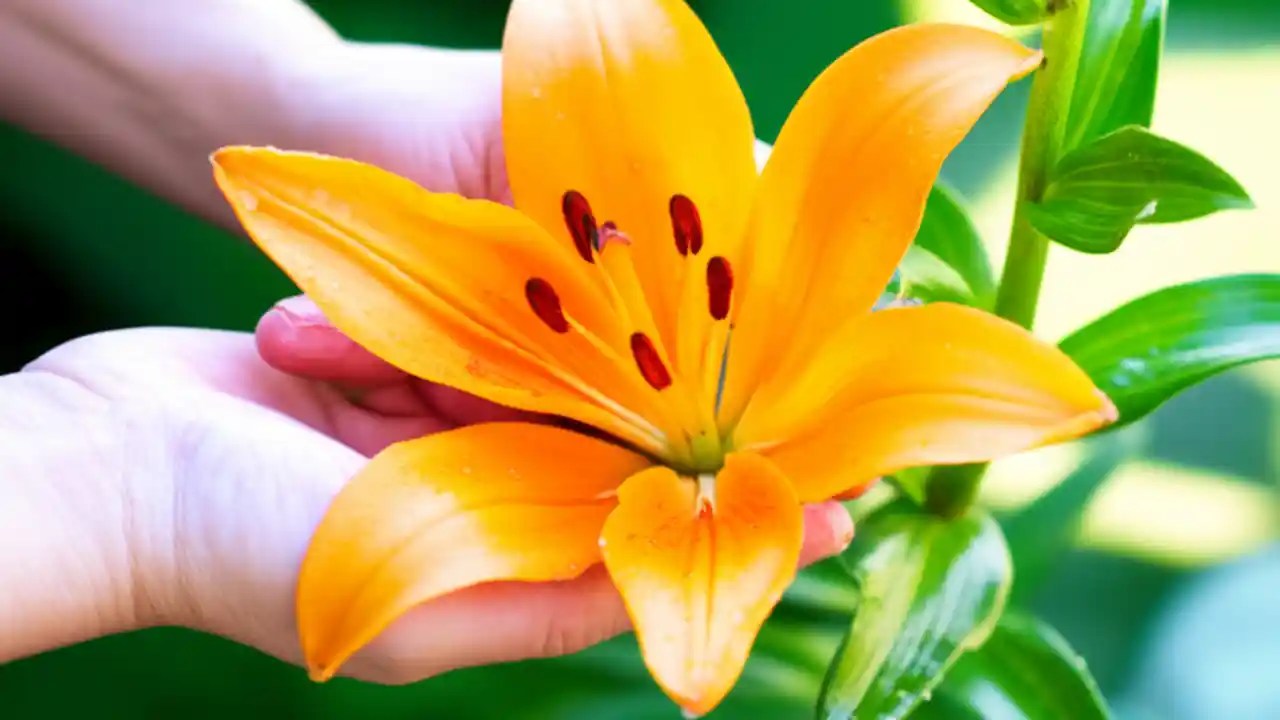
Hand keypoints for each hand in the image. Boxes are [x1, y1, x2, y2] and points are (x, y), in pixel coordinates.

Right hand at [11, 323, 852, 681]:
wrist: (114, 466)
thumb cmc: (252, 552)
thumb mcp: (424, 603)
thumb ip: (557, 602)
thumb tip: (683, 589)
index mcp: (505, 569)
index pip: (650, 535)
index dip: (745, 506)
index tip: (843, 472)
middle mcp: (489, 498)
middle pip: (612, 446)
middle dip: (673, 406)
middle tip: (769, 355)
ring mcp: (444, 427)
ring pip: (546, 377)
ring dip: (553, 348)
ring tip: (620, 309)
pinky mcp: (399, 365)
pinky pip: (464, 329)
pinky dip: (449, 318)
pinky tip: (422, 323)